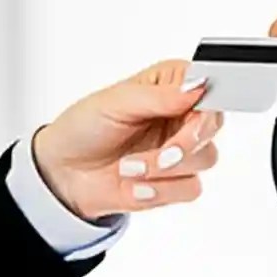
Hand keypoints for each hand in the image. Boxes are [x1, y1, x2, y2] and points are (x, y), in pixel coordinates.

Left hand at [32, 60, 222, 219]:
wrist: (63, 173)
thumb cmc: (83, 128)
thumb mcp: (115, 103)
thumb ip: (159, 96)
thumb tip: (196, 86)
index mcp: (170, 86)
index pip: (209, 87)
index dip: (205, 105)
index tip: (191, 118)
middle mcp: (180, 116)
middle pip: (213, 125)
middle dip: (185, 143)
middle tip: (162, 154)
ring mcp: (180, 150)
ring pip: (205, 158)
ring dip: (164, 169)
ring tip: (129, 167)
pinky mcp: (175, 181)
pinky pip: (190, 188)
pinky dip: (160, 191)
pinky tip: (135, 186)